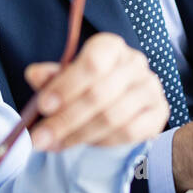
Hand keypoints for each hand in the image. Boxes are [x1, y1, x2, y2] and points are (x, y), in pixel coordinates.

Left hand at [23, 33, 167, 150]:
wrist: (119, 105)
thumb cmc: (89, 87)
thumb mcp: (67, 79)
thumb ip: (53, 77)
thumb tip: (34, 74)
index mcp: (111, 47)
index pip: (93, 62)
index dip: (67, 85)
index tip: (43, 106)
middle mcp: (135, 63)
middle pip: (100, 93)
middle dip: (65, 119)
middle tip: (40, 138)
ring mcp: (151, 88)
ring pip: (113, 116)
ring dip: (79, 134)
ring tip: (55, 145)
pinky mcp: (159, 113)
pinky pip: (129, 132)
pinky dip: (103, 142)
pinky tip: (85, 145)